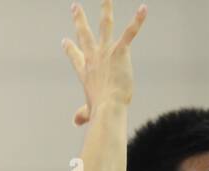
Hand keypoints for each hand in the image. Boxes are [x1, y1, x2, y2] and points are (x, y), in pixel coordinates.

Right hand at [62, 0, 146, 125]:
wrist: (108, 108)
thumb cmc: (100, 111)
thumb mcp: (89, 111)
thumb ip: (83, 114)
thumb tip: (77, 122)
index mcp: (86, 71)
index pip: (75, 57)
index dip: (70, 49)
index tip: (65, 41)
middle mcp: (93, 58)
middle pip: (84, 34)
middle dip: (79, 19)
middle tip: (75, 7)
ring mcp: (105, 52)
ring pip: (104, 25)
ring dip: (106, 8)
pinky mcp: (119, 51)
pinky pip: (129, 32)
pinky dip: (137, 21)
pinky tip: (144, 9)